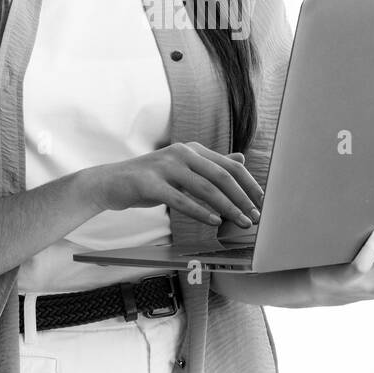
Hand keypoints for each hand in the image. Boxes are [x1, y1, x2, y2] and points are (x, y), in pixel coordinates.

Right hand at [81, 142, 263, 227]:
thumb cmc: (150, 179)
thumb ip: (211, 165)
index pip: (230, 166)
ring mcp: (165, 166)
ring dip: (227, 208)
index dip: (249, 185)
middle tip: (256, 217)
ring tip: (240, 223)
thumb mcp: (182, 168)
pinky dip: (200, 212)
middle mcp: (182, 153)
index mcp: (192, 149)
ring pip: (205, 189)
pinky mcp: (150, 183)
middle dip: (243, 199)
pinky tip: (213, 222)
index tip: (262, 202)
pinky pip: (181, 199)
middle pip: (222, 176)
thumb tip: (242, 158)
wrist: (111, 183)